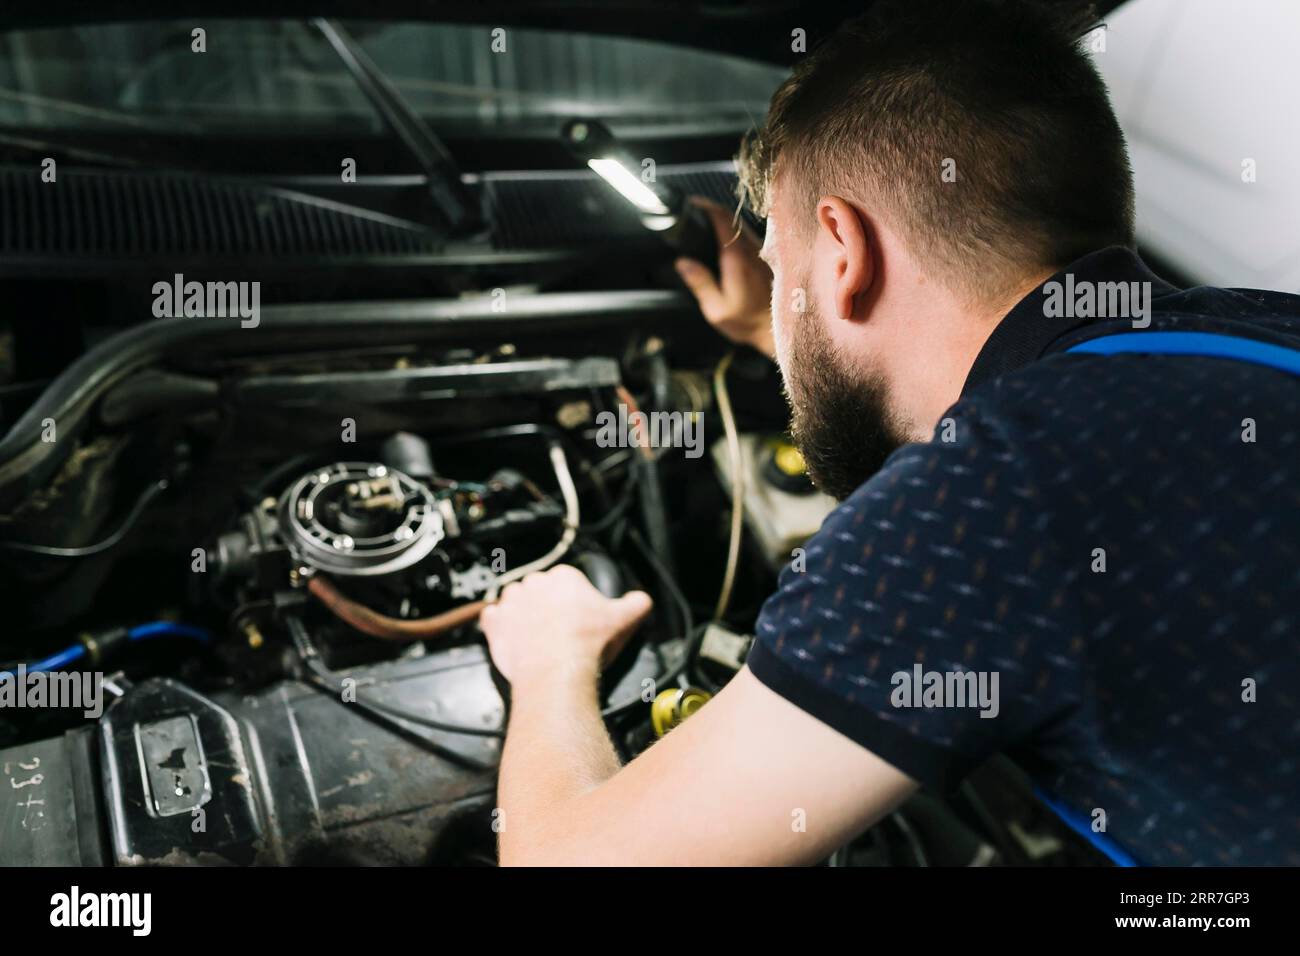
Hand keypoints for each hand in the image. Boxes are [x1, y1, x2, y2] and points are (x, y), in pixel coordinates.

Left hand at [480, 565, 652, 689]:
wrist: (556, 670)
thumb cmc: (589, 642)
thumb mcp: (624, 620)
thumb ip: (636, 604)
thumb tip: (643, 600)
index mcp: (564, 576)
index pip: (567, 581)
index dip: (573, 600)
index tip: (577, 618)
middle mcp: (534, 582)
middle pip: (540, 589)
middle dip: (547, 605)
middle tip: (559, 630)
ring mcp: (510, 601)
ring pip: (515, 601)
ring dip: (522, 614)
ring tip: (536, 637)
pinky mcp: (494, 622)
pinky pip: (492, 618)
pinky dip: (499, 625)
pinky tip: (513, 638)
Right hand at [674, 198, 774, 357]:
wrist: (779, 329)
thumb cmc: (748, 322)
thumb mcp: (717, 309)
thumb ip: (700, 283)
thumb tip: (683, 262)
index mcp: (737, 257)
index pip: (721, 218)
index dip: (705, 206)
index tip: (692, 202)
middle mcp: (752, 249)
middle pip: (731, 217)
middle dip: (712, 210)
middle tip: (695, 210)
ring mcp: (762, 252)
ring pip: (741, 225)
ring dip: (724, 220)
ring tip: (705, 221)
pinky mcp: (768, 258)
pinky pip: (748, 236)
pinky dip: (734, 232)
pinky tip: (724, 240)